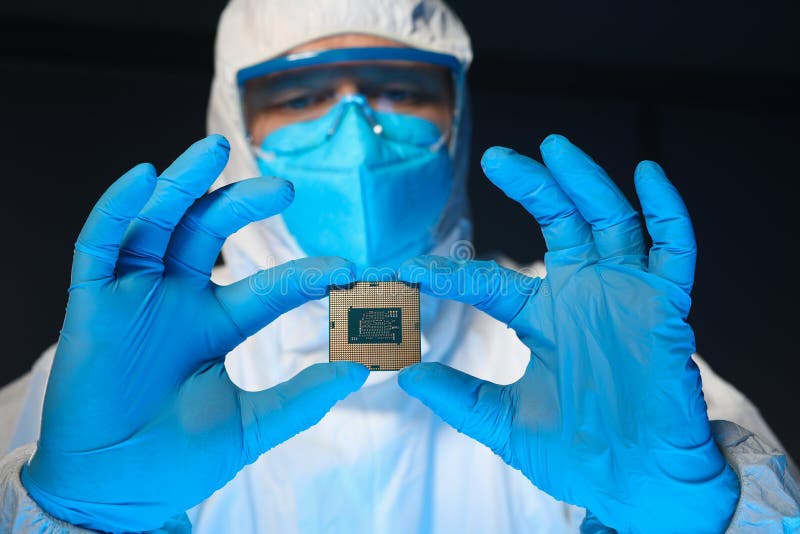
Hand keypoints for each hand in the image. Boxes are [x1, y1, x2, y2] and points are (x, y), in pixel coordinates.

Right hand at [21, 136, 367, 531]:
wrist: (115, 494)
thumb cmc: (175, 460)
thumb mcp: (249, 426)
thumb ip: (301, 398)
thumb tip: (360, 370)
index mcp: (214, 325)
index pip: (267, 286)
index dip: (306, 274)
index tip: (351, 271)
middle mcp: (176, 300)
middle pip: (209, 232)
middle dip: (243, 203)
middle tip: (287, 188)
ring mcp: (134, 297)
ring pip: (157, 224)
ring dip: (184, 184)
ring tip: (214, 150)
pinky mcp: (90, 303)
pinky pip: (98, 245)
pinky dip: (117, 209)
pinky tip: (144, 178)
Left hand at [397, 135, 738, 532]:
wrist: (640, 488)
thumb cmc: (581, 456)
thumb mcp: (508, 424)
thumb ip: (461, 399)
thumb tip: (408, 375)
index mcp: (543, 318)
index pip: (488, 282)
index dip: (448, 274)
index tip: (404, 270)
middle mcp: (583, 295)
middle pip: (558, 223)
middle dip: (531, 187)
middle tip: (496, 158)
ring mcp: (626, 296)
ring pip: (610, 221)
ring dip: (585, 182)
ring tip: (553, 148)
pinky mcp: (667, 308)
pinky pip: (675, 251)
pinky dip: (667, 212)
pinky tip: (649, 175)